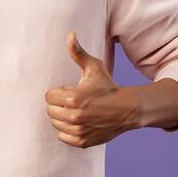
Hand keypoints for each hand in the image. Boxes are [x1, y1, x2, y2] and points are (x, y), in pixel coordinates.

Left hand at [43, 31, 140, 147]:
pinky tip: (79, 122)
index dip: (59, 91)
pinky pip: (63, 137)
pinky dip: (67, 131)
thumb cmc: (108, 86)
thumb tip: (70, 35)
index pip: (49, 96)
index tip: (70, 90)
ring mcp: (78, 131)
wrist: (128, 109)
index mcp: (73, 98)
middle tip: (74, 101)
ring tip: (77, 111)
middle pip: (50, 110)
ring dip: (63, 117)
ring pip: (56, 124)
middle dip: (59, 104)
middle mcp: (74, 116)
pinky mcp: (82, 141)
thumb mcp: (94, 68)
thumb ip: (78, 53)